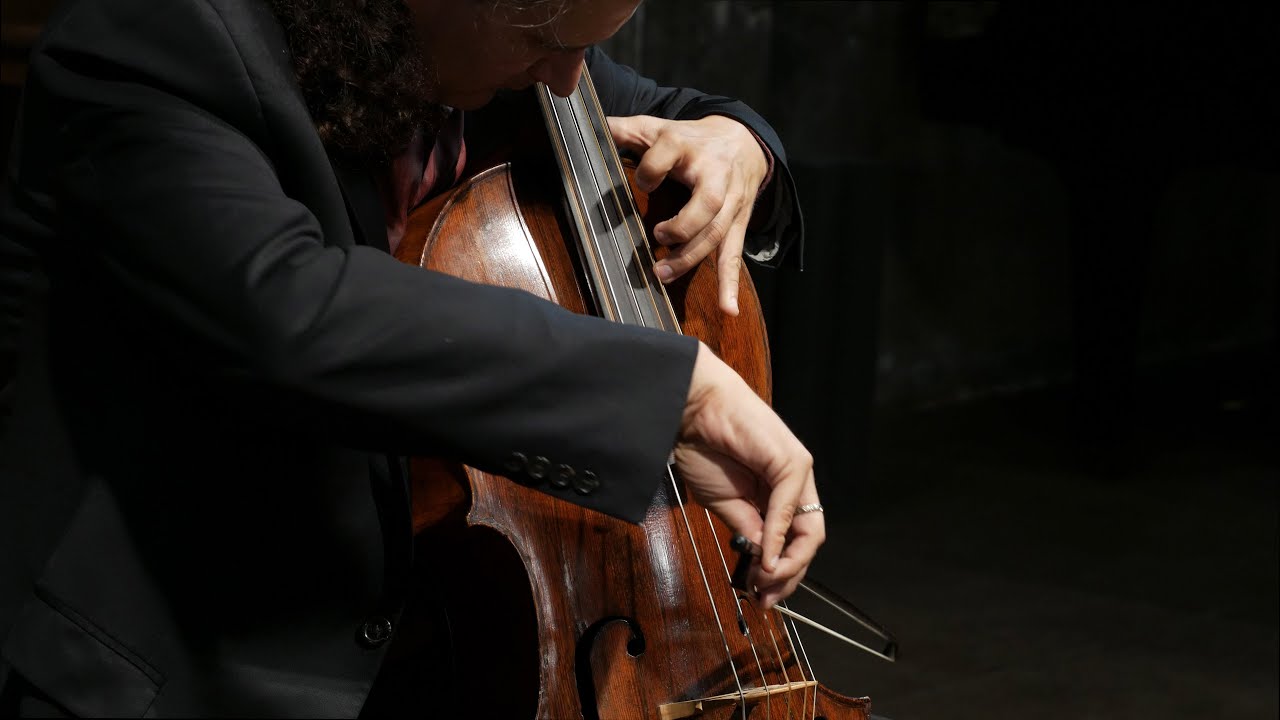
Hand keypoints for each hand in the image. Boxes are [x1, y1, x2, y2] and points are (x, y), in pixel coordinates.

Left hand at [607, 114, 769, 315]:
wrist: (743, 142)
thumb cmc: (690, 140)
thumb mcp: (658, 128)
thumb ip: (624, 130)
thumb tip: (588, 128)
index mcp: (686, 146)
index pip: (669, 154)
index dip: (651, 169)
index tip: (642, 183)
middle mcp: (713, 175)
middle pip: (706, 203)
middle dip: (683, 225)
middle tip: (657, 237)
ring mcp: (729, 202)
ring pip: (718, 233)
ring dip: (692, 257)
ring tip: (663, 275)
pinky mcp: (738, 223)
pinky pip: (735, 254)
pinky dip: (731, 284)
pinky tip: (728, 309)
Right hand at [675, 343, 823, 608]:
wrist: (691, 412)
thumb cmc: (703, 447)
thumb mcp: (725, 505)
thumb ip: (749, 530)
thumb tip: (763, 565)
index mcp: (778, 494)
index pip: (794, 541)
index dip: (782, 572)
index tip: (761, 594)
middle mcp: (794, 484)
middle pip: (808, 540)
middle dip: (789, 575)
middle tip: (767, 597)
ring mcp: (798, 473)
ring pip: (809, 530)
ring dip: (787, 563)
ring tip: (765, 581)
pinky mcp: (793, 462)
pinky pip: (789, 508)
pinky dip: (777, 537)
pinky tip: (763, 556)